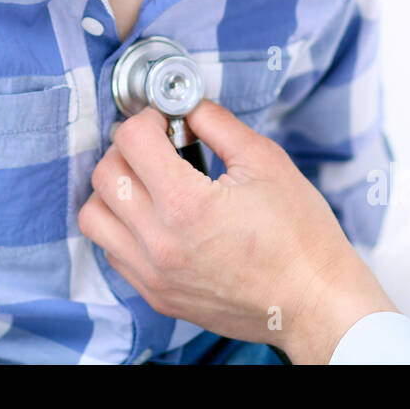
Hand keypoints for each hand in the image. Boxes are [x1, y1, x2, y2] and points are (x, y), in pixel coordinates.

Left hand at [76, 98, 398, 363]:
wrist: (315, 302)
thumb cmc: (300, 235)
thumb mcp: (266, 161)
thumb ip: (217, 124)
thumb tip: (187, 106)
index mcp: (185, 204)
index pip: (130, 140)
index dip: (148, 119)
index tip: (166, 122)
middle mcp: (159, 243)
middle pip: (104, 174)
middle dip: (127, 149)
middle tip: (158, 146)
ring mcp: (153, 274)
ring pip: (94, 217)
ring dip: (114, 190)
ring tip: (149, 183)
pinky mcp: (155, 295)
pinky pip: (113, 251)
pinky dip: (122, 226)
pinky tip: (155, 217)